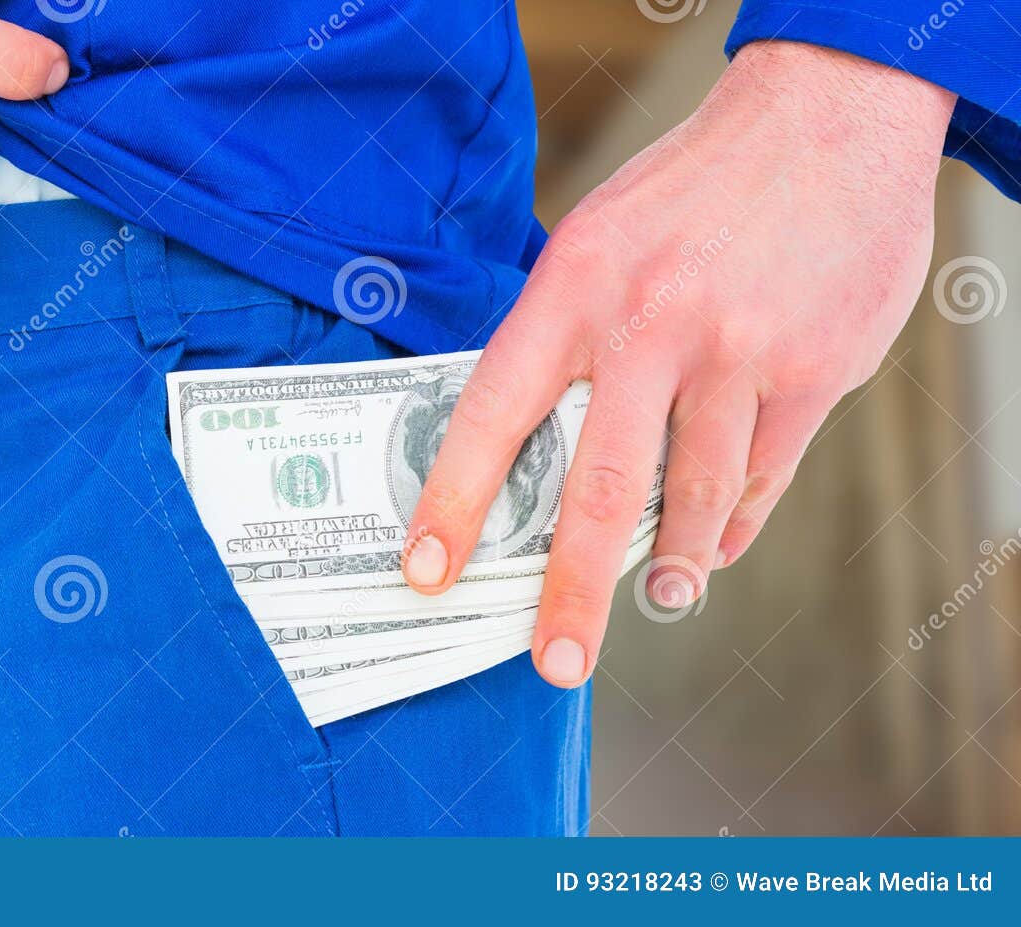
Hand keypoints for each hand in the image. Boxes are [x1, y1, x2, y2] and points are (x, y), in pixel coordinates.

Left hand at [400, 41, 955, 686]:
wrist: (828, 119)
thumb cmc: (693, 191)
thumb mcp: (598, 240)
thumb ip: (565, 341)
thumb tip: (526, 452)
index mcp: (575, 287)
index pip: (493, 412)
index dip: (452, 500)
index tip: (424, 570)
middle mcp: (651, 325)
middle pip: (599, 488)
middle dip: (571, 591)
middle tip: (554, 660)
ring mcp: (737, 352)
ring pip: (693, 496)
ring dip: (671, 565)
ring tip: (656, 601)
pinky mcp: (813, 373)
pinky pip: (762, 477)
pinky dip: (733, 523)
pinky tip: (713, 547)